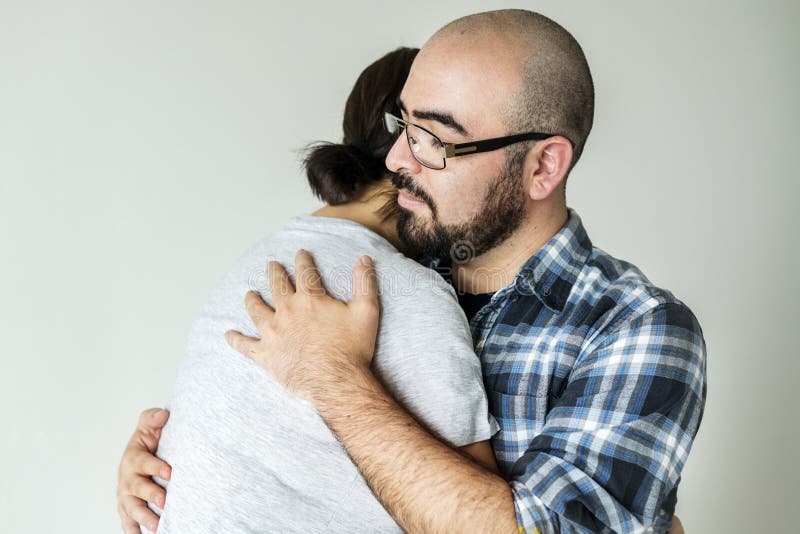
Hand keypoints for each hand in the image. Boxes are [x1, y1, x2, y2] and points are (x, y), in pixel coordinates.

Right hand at [117, 408, 171, 533]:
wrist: (142, 453)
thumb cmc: (149, 441)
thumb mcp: (149, 426)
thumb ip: (153, 418)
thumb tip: (163, 414)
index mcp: (133, 458)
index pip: (143, 462)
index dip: (156, 466)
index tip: (170, 472)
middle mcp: (127, 478)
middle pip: (136, 488)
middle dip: (150, 494)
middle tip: (164, 501)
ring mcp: (126, 495)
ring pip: (132, 508)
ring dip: (143, 518)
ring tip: (157, 526)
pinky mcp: (127, 508)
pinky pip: (128, 522)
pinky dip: (133, 531)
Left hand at [225, 249, 378, 402]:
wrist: (336, 381)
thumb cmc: (352, 349)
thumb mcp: (366, 311)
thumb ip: (364, 282)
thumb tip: (364, 259)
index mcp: (310, 300)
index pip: (305, 272)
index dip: (302, 261)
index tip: (300, 253)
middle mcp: (287, 312)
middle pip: (277, 286)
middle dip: (274, 273)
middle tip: (271, 265)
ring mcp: (274, 333)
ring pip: (257, 311)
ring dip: (252, 300)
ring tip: (249, 294)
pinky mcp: (267, 355)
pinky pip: (246, 345)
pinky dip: (236, 340)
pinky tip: (228, 334)